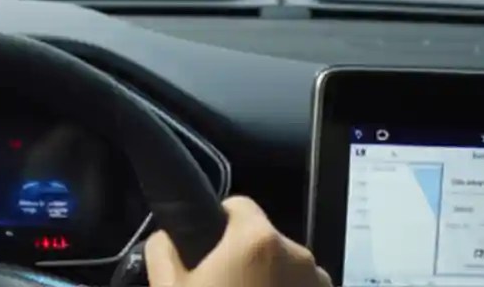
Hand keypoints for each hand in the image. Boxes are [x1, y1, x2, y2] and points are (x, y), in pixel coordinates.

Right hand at [145, 196, 330, 286]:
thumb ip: (164, 250)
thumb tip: (170, 239)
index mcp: (257, 240)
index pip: (238, 206)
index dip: (218, 225)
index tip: (205, 254)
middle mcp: (299, 256)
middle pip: (264, 241)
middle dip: (244, 260)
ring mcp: (319, 286)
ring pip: (286, 271)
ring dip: (268, 284)